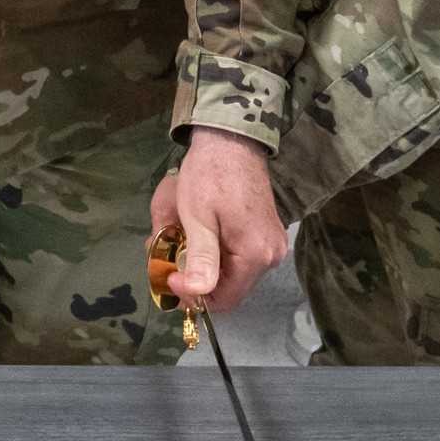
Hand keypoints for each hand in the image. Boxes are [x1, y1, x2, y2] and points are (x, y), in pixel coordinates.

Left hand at [159, 129, 287, 312]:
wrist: (231, 140)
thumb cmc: (210, 175)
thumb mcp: (198, 218)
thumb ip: (200, 259)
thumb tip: (196, 293)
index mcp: (257, 255)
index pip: (225, 300)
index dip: (193, 295)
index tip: (169, 274)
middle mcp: (272, 255)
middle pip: (228, 286)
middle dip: (194, 275)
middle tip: (167, 255)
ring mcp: (271, 243)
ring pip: (231, 271)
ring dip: (202, 262)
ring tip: (179, 239)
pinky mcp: (266, 232)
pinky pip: (238, 255)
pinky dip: (214, 250)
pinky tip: (198, 231)